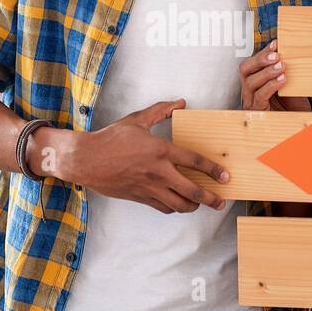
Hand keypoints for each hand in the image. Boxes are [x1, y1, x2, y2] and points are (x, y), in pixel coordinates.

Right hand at [52, 99, 229, 213]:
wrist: (86, 160)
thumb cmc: (110, 139)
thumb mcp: (137, 120)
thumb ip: (160, 111)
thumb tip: (180, 102)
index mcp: (161, 151)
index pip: (195, 162)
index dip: (214, 170)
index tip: (225, 176)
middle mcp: (158, 172)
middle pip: (192, 191)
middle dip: (211, 198)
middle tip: (221, 202)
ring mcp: (149, 187)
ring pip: (179, 204)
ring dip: (193, 206)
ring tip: (201, 204)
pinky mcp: (140, 197)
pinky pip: (163, 207)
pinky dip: (174, 207)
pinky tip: (178, 203)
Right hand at [239, 40, 310, 111]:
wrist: (300, 125)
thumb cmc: (294, 106)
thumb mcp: (291, 84)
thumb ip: (286, 70)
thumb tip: (290, 51)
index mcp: (256, 81)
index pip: (253, 63)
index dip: (262, 52)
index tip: (276, 43)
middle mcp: (250, 91)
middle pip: (245, 70)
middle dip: (260, 59)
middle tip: (276, 54)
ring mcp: (251, 102)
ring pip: (250, 82)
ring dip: (266, 71)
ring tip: (281, 65)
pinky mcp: (257, 112)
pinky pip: (260, 96)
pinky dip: (271, 85)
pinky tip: (282, 79)